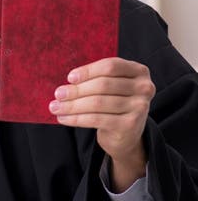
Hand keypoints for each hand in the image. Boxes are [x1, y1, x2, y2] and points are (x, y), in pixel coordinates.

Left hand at [49, 57, 155, 192]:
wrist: (126, 135)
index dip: (88, 71)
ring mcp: (140, 107)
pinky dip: (77, 118)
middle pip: (103, 85)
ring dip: (72, 105)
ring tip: (56, 107)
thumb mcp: (110, 87)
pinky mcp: (131, 125)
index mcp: (139, 71)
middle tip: (58, 94)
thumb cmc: (113, 104)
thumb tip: (68, 83)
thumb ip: (95, 79)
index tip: (70, 78)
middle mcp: (144, 88)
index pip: (111, 66)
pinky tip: (63, 118)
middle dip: (76, 90)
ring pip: (98, 103)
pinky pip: (97, 119)